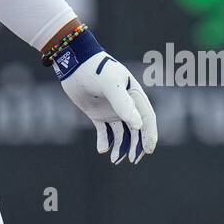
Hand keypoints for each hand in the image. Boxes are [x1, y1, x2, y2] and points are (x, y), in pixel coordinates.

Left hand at [52, 31, 157, 164]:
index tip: (148, 150)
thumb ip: (123, 103)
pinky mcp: (96, 114)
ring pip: (120, 134)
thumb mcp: (110, 84)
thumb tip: (137, 126)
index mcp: (134, 95)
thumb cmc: (95, 69)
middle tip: (132, 160)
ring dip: (120, 147)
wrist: (73, 63)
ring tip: (115, 159)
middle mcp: (125, 105)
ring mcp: (111, 110)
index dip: (150, 134)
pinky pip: (104, 132)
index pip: (147, 118)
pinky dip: (104, 141)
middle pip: (136, 129)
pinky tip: (102, 149)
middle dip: (136, 146)